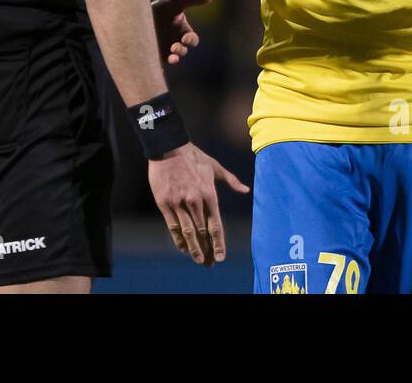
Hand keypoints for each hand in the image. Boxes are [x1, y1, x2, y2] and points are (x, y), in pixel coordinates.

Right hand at [147, 143, 249, 265]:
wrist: (169, 147)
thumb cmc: (193, 156)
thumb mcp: (215, 167)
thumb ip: (231, 180)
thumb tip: (246, 190)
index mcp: (209, 194)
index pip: (216, 225)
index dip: (219, 243)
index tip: (221, 258)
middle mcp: (195, 201)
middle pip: (202, 233)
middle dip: (207, 250)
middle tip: (209, 263)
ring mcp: (179, 203)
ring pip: (188, 232)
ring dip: (194, 249)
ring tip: (198, 260)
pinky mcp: (165, 203)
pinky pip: (173, 226)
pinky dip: (178, 239)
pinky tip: (183, 248)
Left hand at [151, 0, 211, 64]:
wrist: (139, 13)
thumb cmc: (161, 9)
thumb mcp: (176, 3)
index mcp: (183, 32)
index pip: (192, 40)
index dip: (191, 40)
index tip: (185, 38)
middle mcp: (176, 42)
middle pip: (183, 51)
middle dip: (180, 50)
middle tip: (174, 47)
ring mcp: (165, 50)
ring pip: (172, 59)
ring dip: (173, 59)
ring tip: (170, 58)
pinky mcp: (153, 54)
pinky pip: (157, 64)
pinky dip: (158, 69)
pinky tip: (157, 69)